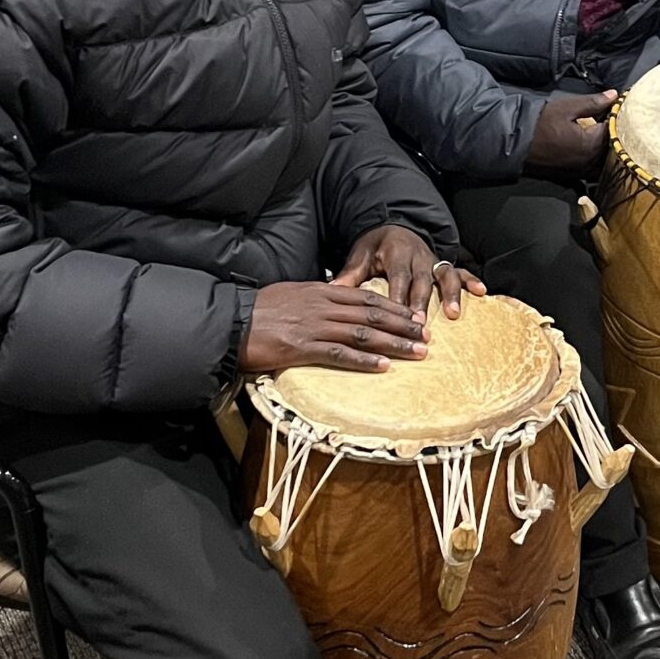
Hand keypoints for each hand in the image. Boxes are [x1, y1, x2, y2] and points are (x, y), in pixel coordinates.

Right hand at [241, 278, 428, 376]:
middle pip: (373, 315)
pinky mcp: (303, 348)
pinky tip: (383, 366)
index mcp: (323, 292)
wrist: (232, 321)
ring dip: (394, 343)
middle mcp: (324, 306)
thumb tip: (336, 301)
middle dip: (403, 325)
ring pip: (363, 333)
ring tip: (417, 352)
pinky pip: (340, 354)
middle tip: (427, 335)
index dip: (394, 307)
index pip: (367, 298)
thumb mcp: (293, 294)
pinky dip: (364, 360)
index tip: (415, 316)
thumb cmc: (260, 310)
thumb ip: (318, 299)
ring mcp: (315, 326)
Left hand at [333, 224, 484, 320]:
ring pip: (445, 275)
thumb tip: (331, 293)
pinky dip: (471, 280)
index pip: (398, 277)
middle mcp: (418, 256)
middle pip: (422, 281)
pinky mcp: (443, 264)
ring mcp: (433, 260)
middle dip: (423, 303)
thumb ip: (350, 276)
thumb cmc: (375, 247)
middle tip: (421, 324)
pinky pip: (460, 271)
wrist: (394, 227)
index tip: (398, 317)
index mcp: (396, 253)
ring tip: (453, 314)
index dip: (399, 297)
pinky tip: (481, 292)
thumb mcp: (360, 255)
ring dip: (450, 294)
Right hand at [528, 90, 617, 172]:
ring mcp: (582, 172)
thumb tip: (614, 95)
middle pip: (614, 148)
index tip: (617, 106)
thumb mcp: (567, 107)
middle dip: (615, 133)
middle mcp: (591, 162)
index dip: (617, 115)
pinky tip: (592, 147)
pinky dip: (596, 158)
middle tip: (611, 117)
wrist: (513, 144)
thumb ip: (594, 102)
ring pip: (605, 160)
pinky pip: (593, 168)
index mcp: (592, 145)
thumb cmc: (539, 124)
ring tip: (602, 131)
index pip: (616, 128)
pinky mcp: (574, 176)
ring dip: (606, 147)